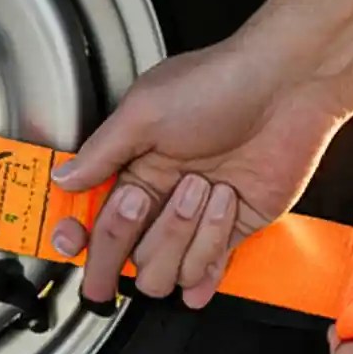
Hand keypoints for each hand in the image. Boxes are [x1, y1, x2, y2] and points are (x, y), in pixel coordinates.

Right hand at [50, 37, 345, 310]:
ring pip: (167, 271)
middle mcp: (164, 197)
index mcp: (135, 167)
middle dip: (134, 236)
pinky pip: (208, 268)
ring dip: (184, 234)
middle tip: (143, 202)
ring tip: (207, 187)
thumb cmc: (219, 83)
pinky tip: (220, 216)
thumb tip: (65, 178)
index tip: (74, 242)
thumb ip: (103, 151)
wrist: (287, 85)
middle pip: (128, 256)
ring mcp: (199, 218)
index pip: (97, 220)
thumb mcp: (145, 109)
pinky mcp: (236, 228)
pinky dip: (211, 256)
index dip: (83, 240)